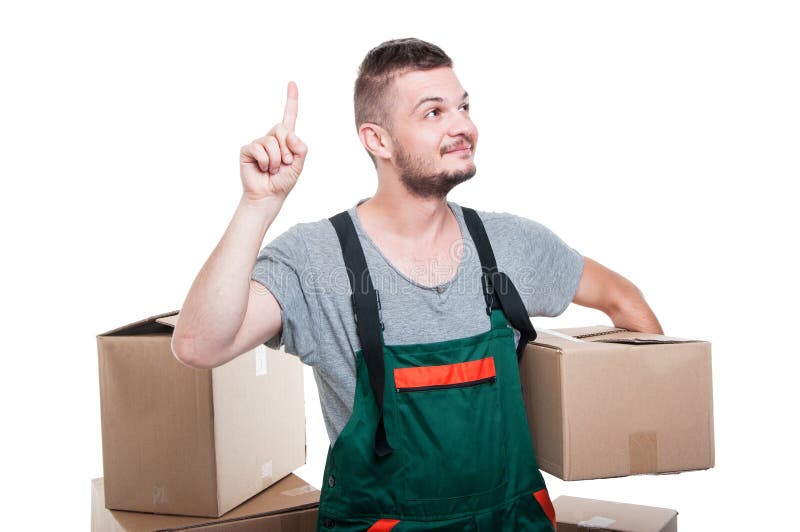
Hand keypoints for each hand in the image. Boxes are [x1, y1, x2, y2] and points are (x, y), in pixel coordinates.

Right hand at [239, 82, 307, 202]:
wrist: (268, 196)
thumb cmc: (283, 181)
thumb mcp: (298, 165)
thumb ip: (300, 148)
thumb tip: (291, 135)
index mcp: (285, 139)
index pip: (289, 116)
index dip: (291, 100)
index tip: (291, 82)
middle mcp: (271, 138)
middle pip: (281, 129)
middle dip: (286, 149)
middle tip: (285, 163)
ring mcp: (258, 143)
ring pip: (271, 141)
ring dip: (276, 159)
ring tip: (272, 169)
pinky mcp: (247, 150)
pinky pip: (259, 149)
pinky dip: (264, 161)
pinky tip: (262, 169)